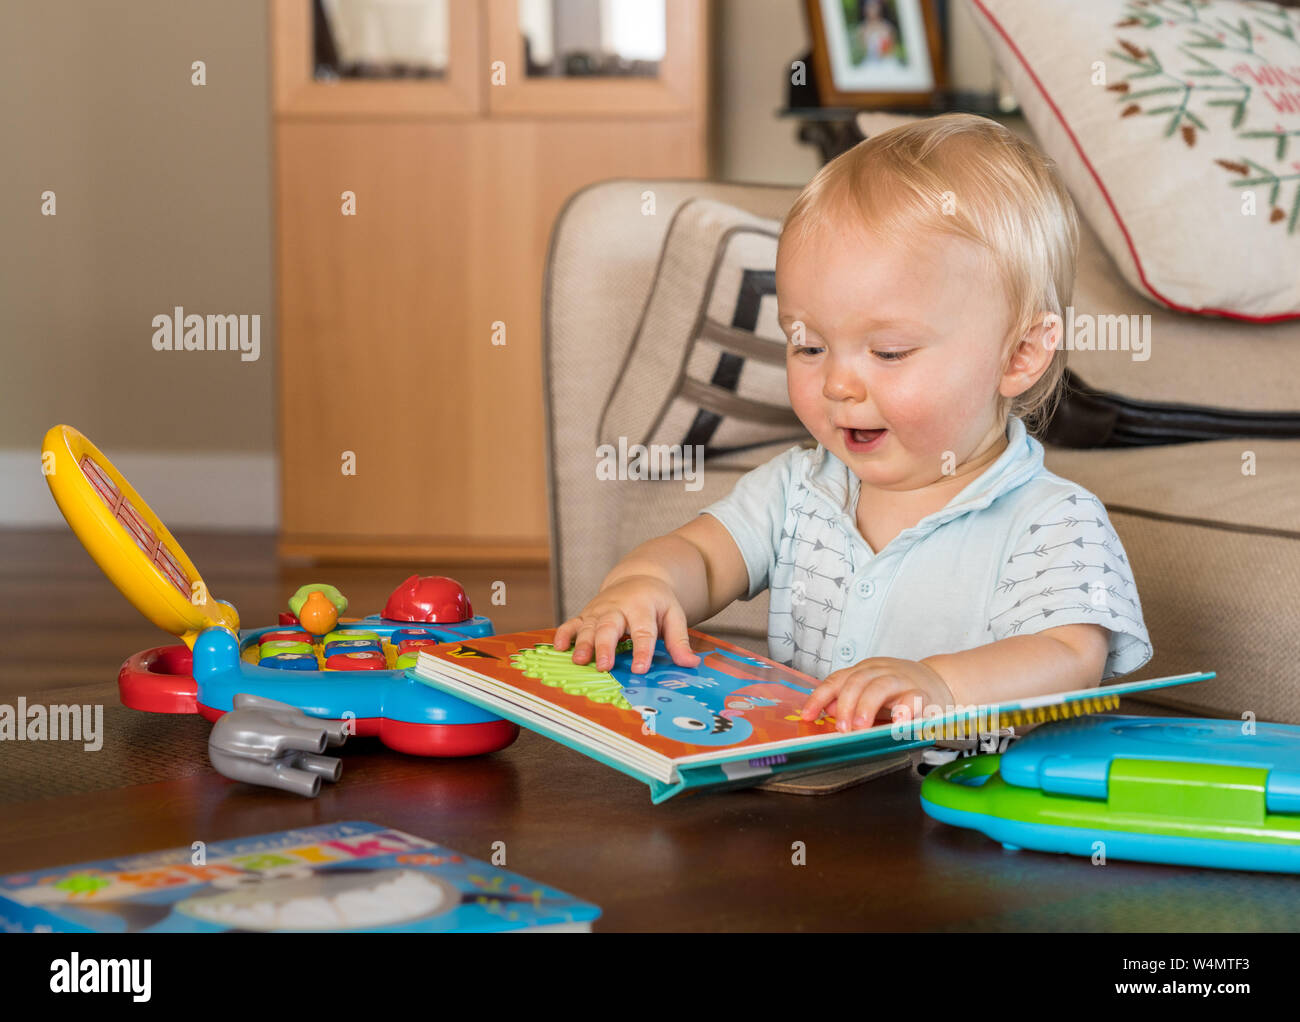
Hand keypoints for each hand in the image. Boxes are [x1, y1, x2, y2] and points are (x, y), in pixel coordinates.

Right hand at [552, 575, 700, 674]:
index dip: (641, 650)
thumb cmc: (657, 603)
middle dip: (605, 646)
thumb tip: (691, 663)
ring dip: (582, 643)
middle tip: (604, 666)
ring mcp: (599, 610)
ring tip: (579, 661)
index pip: (643, 631)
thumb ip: (679, 640)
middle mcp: (618, 607)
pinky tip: (559, 648)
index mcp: (642, 606)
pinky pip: (572, 623)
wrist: (638, 578)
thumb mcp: (674, 616)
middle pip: (610, 627)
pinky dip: (564, 634)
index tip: (639, 669)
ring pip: (589, 626)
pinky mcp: (586, 614)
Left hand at [799, 657, 953, 731]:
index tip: (807, 716)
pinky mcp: (923, 694)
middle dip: (845, 705)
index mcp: (864, 671)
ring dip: (867, 707)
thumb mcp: (870, 692)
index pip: (836, 680)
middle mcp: (881, 672)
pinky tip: (897, 724)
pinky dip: (904, 711)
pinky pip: (913, 699)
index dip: (819, 697)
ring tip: (861, 726)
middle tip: (842, 728)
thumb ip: (848, 700)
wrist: (940, 682)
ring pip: (881, 686)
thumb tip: (826, 709)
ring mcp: (902, 681)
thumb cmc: (900, 691)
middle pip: (857, 681)